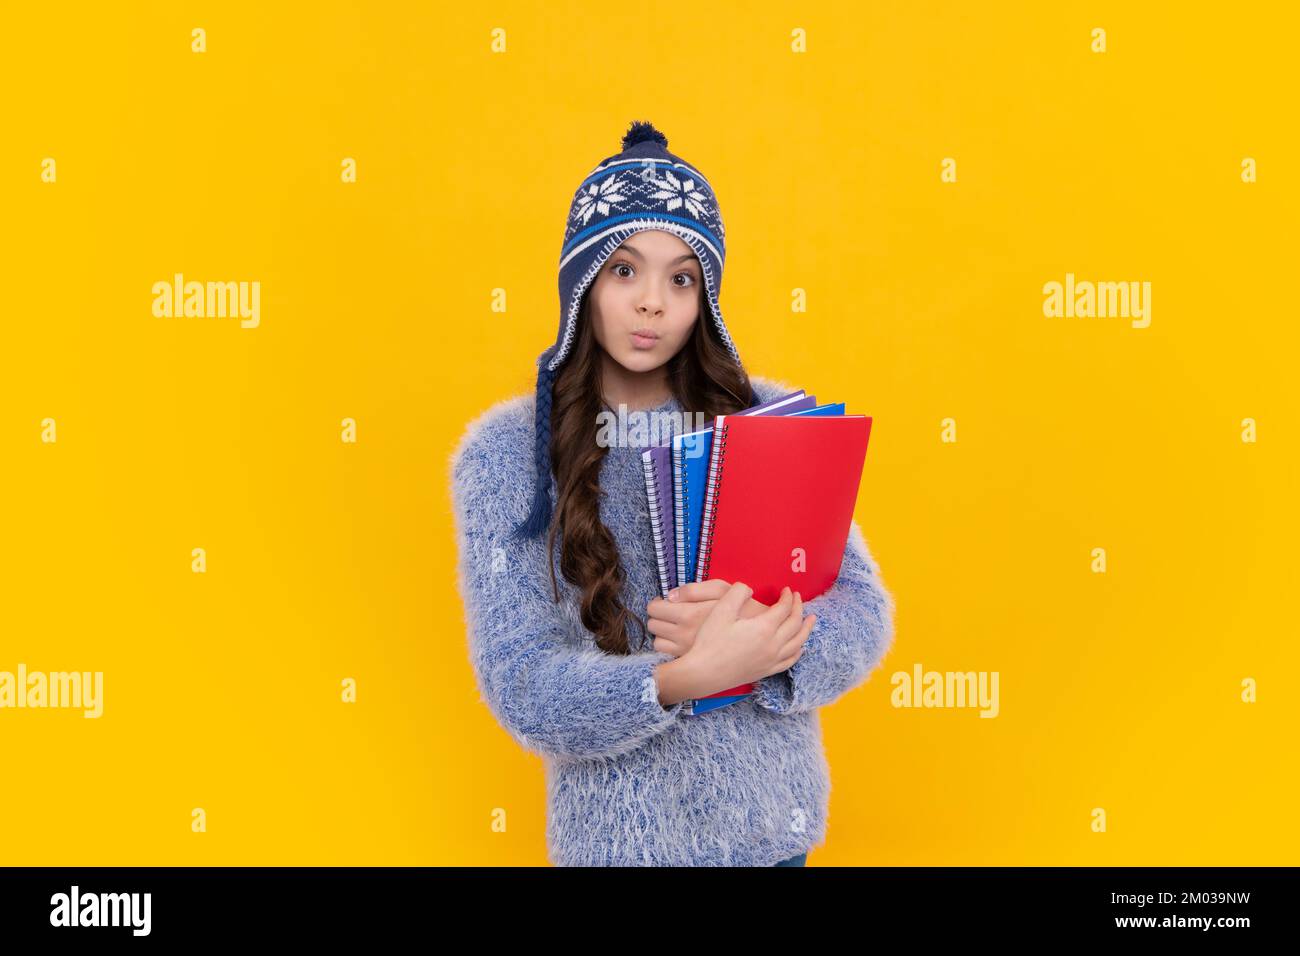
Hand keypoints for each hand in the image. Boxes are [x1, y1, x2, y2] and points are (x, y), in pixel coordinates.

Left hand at [646, 579, 767, 657]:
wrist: (759, 638)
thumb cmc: (740, 609)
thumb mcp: (721, 589)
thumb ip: (694, 589)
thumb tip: (670, 596)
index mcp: (689, 614)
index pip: (655, 609)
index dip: (657, 603)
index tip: (665, 603)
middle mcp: (683, 635)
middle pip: (653, 626)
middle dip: (658, 617)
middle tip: (670, 614)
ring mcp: (686, 651)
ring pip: (658, 643)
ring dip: (662, 634)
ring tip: (675, 627)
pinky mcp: (692, 662)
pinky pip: (668, 656)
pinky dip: (670, 648)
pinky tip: (682, 641)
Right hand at [678, 583, 814, 696]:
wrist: (702, 673)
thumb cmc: (710, 641)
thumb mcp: (721, 610)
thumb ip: (737, 593)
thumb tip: (750, 588)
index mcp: (764, 628)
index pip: (784, 609)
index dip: (788, 597)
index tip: (787, 589)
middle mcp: (773, 645)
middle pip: (795, 624)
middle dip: (798, 608)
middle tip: (798, 598)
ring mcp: (771, 660)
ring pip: (798, 643)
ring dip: (806, 629)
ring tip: (811, 620)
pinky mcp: (766, 671)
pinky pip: (790, 661)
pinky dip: (798, 650)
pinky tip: (799, 647)